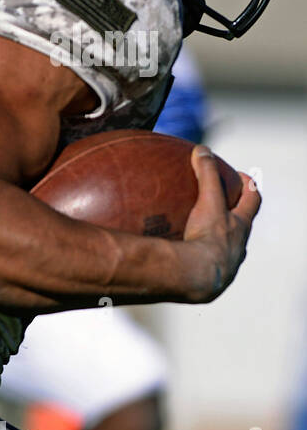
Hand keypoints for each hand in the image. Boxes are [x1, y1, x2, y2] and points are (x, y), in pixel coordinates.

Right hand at [179, 145, 259, 302]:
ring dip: (216, 240)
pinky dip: (194, 258)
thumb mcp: (209, 202)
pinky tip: (177, 256)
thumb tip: (202, 149)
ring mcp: (224, 265)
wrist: (197, 278)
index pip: (252, 201)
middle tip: (221, 204)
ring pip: (225, 248)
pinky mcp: (207, 280)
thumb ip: (206, 175)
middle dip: (234, 214)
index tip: (242, 178)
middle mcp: (237, 247)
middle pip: (241, 226)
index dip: (249, 187)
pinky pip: (201, 264)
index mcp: (240, 228)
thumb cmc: (208, 239)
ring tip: (198, 234)